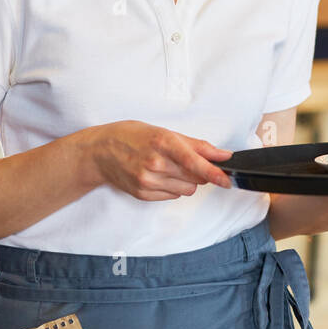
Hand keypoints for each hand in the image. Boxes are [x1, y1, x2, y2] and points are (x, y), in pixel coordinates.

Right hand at [85, 120, 232, 200]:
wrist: (100, 151)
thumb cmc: (133, 136)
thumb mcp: (165, 132)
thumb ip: (197, 145)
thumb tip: (223, 155)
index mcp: (163, 143)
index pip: (195, 162)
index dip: (214, 173)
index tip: (228, 180)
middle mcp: (155, 164)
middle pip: (195, 178)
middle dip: (199, 172)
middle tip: (185, 161)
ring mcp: (147, 181)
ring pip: (186, 189)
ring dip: (186, 180)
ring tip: (169, 168)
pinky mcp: (142, 194)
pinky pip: (172, 196)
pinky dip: (172, 187)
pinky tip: (159, 176)